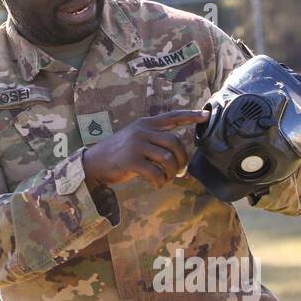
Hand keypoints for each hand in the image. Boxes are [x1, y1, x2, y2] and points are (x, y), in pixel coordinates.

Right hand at [82, 109, 208, 189]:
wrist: (94, 163)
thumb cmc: (118, 153)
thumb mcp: (135, 138)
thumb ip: (154, 138)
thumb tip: (177, 151)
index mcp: (145, 124)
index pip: (172, 116)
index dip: (190, 116)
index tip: (207, 115)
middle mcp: (142, 131)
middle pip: (175, 142)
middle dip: (182, 159)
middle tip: (180, 171)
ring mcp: (137, 145)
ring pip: (168, 158)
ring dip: (172, 173)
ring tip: (167, 179)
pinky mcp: (132, 161)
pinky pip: (156, 173)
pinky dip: (161, 182)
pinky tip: (157, 184)